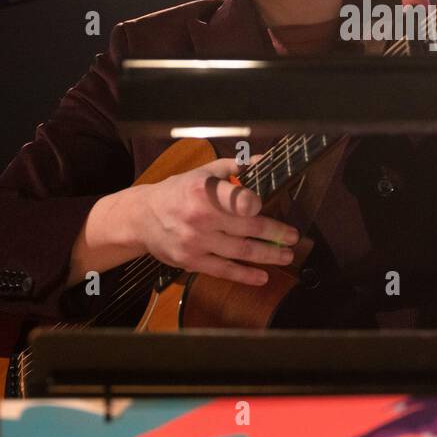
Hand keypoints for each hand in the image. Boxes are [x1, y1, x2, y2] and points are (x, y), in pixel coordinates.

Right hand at [79, 156, 298, 286]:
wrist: (142, 218)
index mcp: (205, 190)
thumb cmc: (178, 191)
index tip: (268, 207)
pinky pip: (223, 270)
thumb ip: (234, 167)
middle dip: (276, 234)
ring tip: (285, 256)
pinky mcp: (191, 261)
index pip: (236, 199)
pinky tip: (262, 276)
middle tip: (294, 238)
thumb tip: (263, 160)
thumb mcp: (203, 172)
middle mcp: (201, 216)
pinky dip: (245, 276)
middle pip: (247, 228)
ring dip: (268, 255)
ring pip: (240, 251)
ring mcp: (196, 241)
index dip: (253, 205)